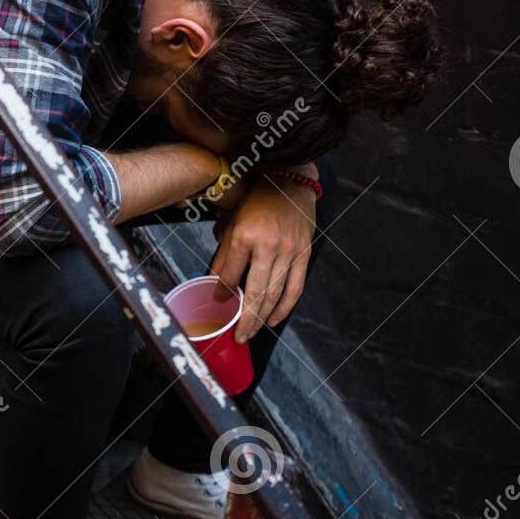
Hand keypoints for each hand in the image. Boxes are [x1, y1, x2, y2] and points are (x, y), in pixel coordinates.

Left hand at [210, 172, 317, 340]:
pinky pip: (295, 288)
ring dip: (263, 319)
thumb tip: (215, 284)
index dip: (222, 292)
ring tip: (252, 333)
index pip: (230, 274)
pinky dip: (285, 307)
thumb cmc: (255, 201)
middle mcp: (268, 246)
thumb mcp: (231, 222)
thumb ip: (224, 254)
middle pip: (255, 293)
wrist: (289, 181)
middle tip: (237, 337)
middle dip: (244, 319)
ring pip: (275, 295)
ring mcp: (289, 251)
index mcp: (245, 236)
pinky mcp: (304, 253)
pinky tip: (274, 320)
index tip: (217, 304)